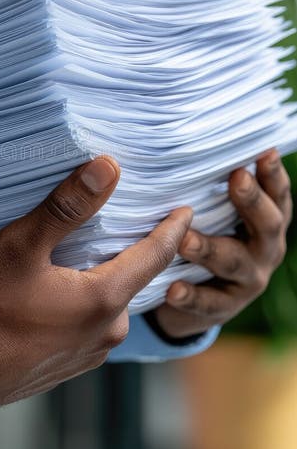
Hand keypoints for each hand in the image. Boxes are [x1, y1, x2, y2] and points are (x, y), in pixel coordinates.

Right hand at [0, 157, 191, 420]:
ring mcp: (84, 357)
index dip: (172, 230)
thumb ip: (67, 207)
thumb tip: (109, 167)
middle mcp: (103, 334)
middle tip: (137, 226)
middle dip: (137, 254)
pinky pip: (89, 329)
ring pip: (109, 308)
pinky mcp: (63, 370)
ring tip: (93, 257)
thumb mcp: (20, 245)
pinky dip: (86, 306)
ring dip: (106, 282)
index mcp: (102, 301)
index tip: (187, 211)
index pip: (154, 257)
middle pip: (132, 283)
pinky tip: (62, 295)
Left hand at [153, 150, 291, 338]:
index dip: (273, 175)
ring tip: (184, 240)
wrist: (190, 301)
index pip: (277, 194)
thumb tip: (183, 139)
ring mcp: (248, 280)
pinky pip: (209, 303)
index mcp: (266, 221)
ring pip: (234, 263)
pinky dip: (190, 295)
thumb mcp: (212, 211)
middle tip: (237, 178)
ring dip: (209, 249)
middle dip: (251, 201)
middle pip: (267, 224)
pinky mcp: (223, 308)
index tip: (263, 152)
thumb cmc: (202, 236)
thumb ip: (208, 186)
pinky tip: (171, 287)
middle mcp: (265, 249)